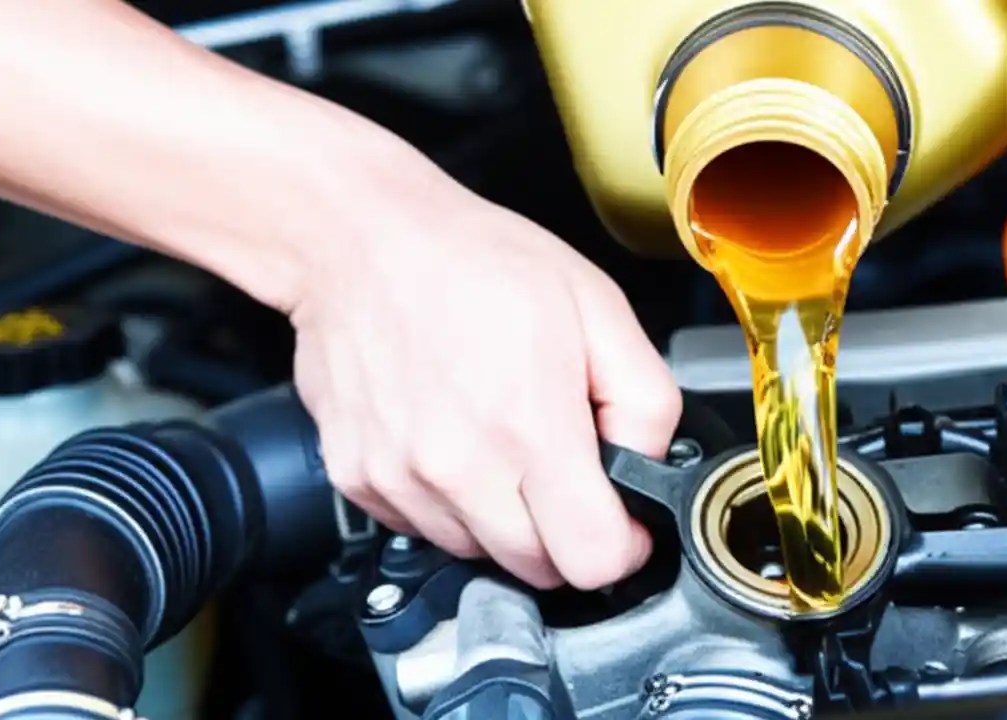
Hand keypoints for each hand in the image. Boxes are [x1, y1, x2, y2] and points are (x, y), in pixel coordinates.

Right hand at [290, 147, 681, 589]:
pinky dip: (447, 501)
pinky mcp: (360, 479)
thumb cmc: (473, 261)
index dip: (621, 545)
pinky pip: (422, 527)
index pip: (591, 559)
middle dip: (563, 533)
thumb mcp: (598, 307)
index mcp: (528, 427)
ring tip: (494, 437)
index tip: (620, 519)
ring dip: (502, 519)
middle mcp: (459, 467)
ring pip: (477, 553)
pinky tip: (448, 435)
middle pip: (537, 570)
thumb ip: (646, 400)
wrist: (362, 240)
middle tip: (558, 464)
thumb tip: (647, 467)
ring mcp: (401, 479)